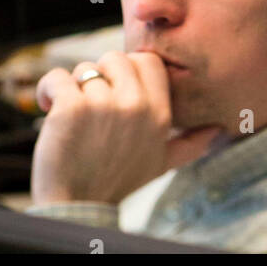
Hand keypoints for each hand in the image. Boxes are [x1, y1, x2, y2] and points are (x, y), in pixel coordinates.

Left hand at [30, 50, 223, 206]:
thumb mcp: (160, 163)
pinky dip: (47, 90)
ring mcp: (102, 105)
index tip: (114, 89)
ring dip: (72, 89)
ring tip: (71, 117)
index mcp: (159, 113)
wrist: (77, 208)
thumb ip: (190, 143)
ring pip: (83, 69)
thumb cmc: (116, 182)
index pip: (148, 61)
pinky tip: (48, 107)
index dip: (128, 70)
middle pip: (115, 57)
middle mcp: (135, 105)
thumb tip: (218, 129)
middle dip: (99, 77)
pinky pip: (57, 77)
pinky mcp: (71, 107)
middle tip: (91, 105)